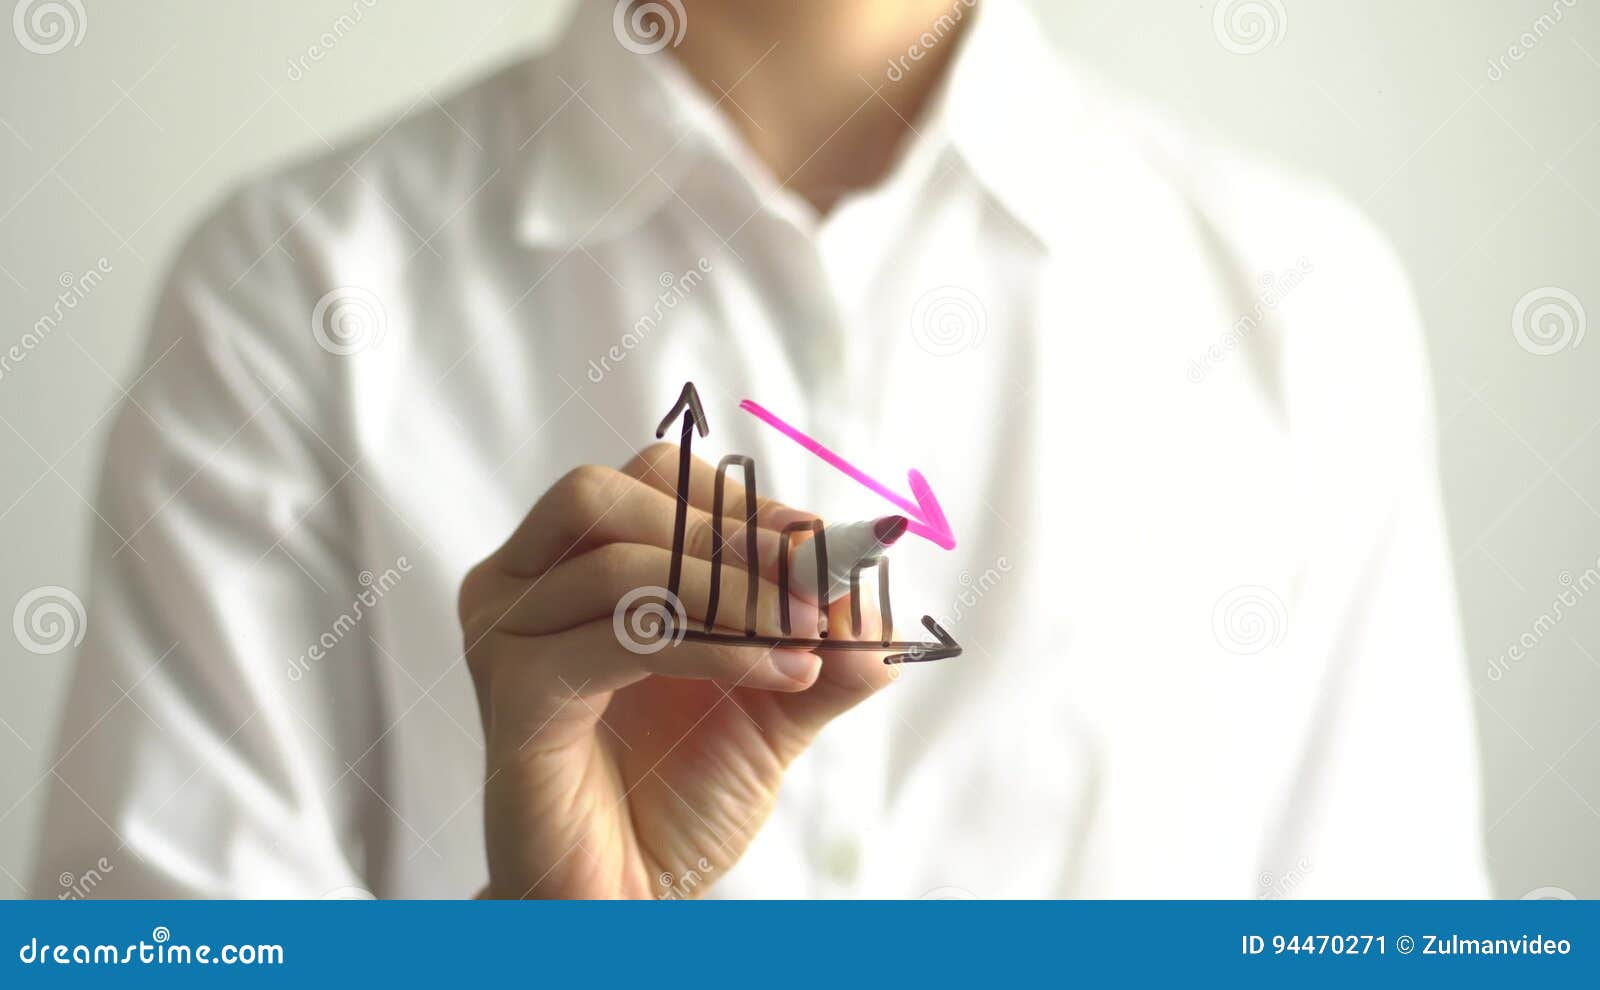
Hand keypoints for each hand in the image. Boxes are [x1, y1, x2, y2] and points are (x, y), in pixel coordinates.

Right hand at [460, 443, 893, 897]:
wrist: (624, 898)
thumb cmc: (680, 793)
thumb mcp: (776, 703)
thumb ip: (828, 642)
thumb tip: (877, 585)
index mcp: (577, 563)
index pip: (656, 478)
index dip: (747, 507)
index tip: (825, 554)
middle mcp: (526, 582)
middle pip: (614, 494)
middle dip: (729, 536)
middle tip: (811, 591)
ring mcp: (507, 631)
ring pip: (618, 562)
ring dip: (733, 593)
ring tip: (804, 643)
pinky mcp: (515, 690)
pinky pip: (621, 638)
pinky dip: (717, 646)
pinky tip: (781, 676)